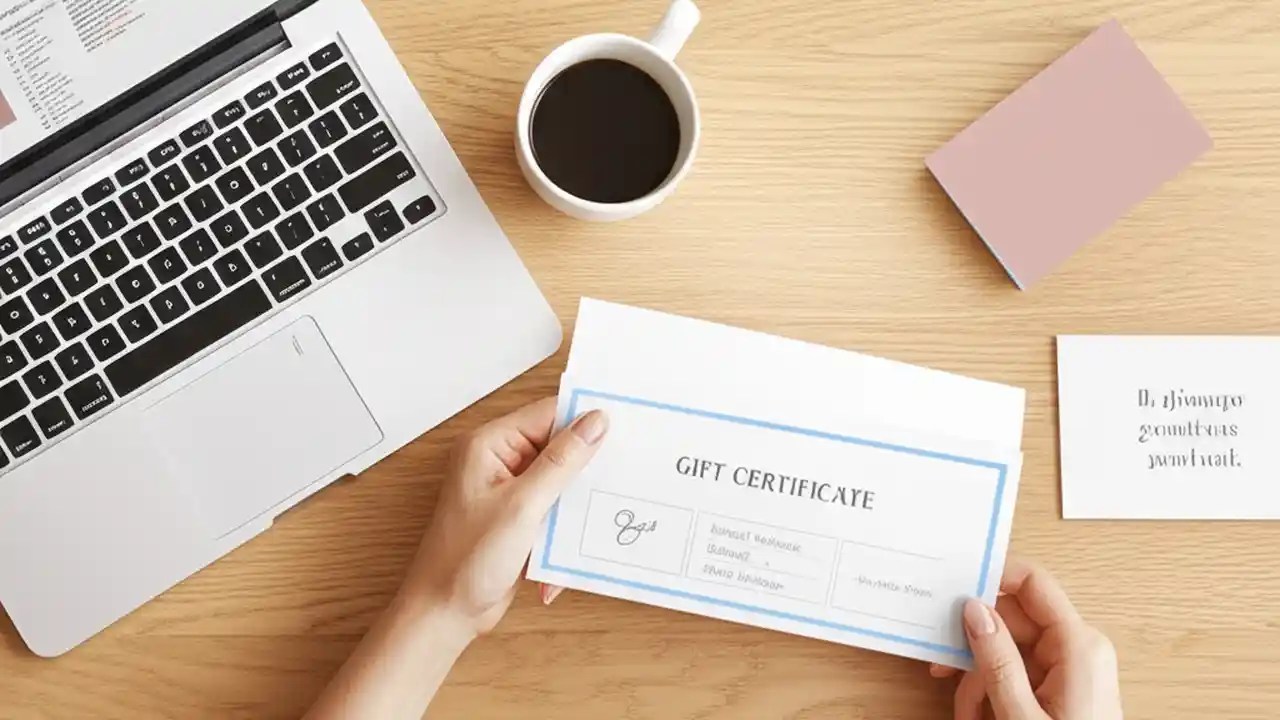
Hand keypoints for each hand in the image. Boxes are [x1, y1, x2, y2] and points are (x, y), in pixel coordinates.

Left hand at [305, 398, 607, 719]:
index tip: (624, 428)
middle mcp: (499, 462)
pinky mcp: (519, 518)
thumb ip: (561, 462)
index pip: (547, 414)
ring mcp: (509, 491)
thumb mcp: (522, 506)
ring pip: (561, 482)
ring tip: (593, 521)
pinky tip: (563, 558)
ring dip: (575, 506)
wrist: (445, 612)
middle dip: (585, 467)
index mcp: (490, 445)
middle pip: (558, 447)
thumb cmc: (467, 559)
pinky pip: (555, 510)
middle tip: (620, 476)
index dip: (584, 419)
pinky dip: (563, 530)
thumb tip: (595, 422)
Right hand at [931, 558, 1122, 719]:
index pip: (1033, 584)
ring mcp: (1073, 668)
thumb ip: (996, 660)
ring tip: (967, 713)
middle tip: (942, 670)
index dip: (993, 576)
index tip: (954, 586)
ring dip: (980, 679)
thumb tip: (975, 609)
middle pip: (1012, 621)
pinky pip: (1020, 673)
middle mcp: (1080, 649)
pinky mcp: (1065, 686)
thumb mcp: (1020, 715)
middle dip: (975, 648)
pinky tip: (980, 717)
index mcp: (1079, 646)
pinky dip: (994, 692)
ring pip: (1010, 650)